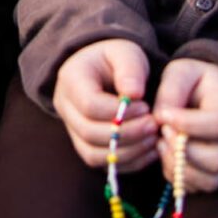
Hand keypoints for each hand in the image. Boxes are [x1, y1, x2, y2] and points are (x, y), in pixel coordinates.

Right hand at [52, 39, 155, 171]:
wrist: (104, 70)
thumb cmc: (117, 59)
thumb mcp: (126, 52)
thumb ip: (130, 69)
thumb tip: (133, 94)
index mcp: (71, 79)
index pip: (89, 105)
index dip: (120, 112)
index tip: (145, 106)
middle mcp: (64, 107)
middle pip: (89, 132)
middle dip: (126, 134)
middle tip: (153, 125)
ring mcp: (72, 129)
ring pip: (93, 154)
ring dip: (128, 152)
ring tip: (153, 138)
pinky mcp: (85, 145)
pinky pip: (102, 164)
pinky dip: (128, 162)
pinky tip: (149, 150)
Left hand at [152, 58, 217, 192]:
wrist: (211, 94)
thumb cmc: (194, 82)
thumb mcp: (182, 72)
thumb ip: (171, 90)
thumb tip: (161, 118)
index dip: (187, 124)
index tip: (163, 115)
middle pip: (216, 159)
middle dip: (182, 149)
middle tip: (162, 131)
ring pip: (210, 180)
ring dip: (178, 166)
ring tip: (161, 143)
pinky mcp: (215, 173)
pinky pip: (199, 188)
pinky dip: (178, 177)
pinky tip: (166, 155)